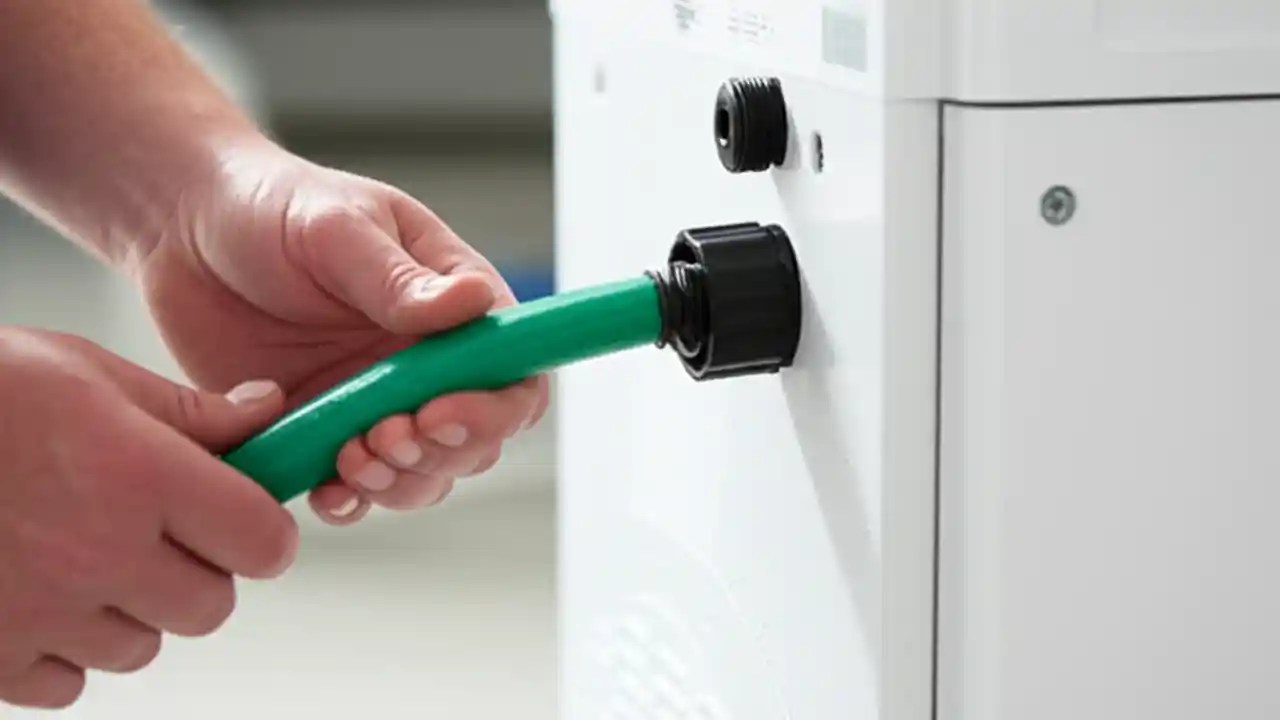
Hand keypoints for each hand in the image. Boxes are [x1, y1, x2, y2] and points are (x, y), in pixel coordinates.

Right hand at [0, 327, 297, 708]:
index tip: (246, 517)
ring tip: (82, 554)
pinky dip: (61, 651)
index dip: (262, 532)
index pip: (261, 541)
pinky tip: (38, 594)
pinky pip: (66, 684)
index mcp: (139, 475)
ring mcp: (41, 612)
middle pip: (210, 606)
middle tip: (160, 534)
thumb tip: (267, 411)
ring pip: (140, 647)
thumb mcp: (85, 372)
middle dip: (200, 573)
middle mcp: (99, 553)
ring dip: (129, 612)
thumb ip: (187, 409)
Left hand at [138, 141, 547, 523]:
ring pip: (422, 475)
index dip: (495, 409)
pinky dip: (348, 501)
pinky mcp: (322, 432)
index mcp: (453, 307)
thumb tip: (472, 302)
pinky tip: (324, 489)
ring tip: (351, 457)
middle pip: (477, 441)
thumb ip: (398, 279)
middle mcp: (425, 363)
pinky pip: (353, 488)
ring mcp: (375, 403)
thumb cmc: (272, 206)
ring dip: (399, 482)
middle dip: (440, 454)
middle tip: (383, 436)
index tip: (441, 413)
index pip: (515, 374)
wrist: (182, 230)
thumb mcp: (337, 229)